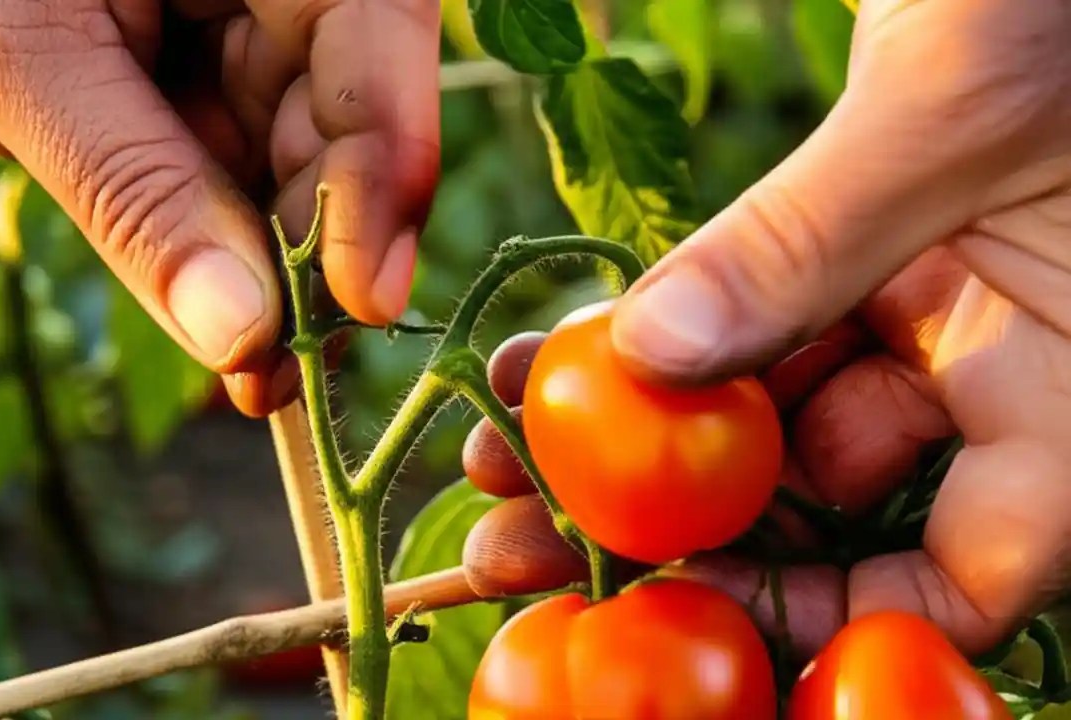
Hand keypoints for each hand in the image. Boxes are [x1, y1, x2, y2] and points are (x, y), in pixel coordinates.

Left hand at [0, 0, 439, 415]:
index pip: (379, 41)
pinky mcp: (229, 79)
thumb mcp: (14, 54)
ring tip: (236, 353)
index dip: (383, 179)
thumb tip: (242, 334)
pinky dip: (220, 235)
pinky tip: (206, 294)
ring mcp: (264, 32)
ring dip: (263, 258)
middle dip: (314, 251)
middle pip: (352, 122)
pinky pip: (248, 171)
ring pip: (299, 165)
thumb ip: (131, 188)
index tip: (361, 302)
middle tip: (271, 370)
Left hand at [464, 0, 1070, 658]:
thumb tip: (652, 357)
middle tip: (528, 545)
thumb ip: (807, 241)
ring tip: (503, 454)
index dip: (823, 609)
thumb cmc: (1059, 3)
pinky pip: (742, 320)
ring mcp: (923, 311)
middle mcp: (995, 369)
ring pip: (762, 414)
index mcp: (1066, 386)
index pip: (965, 576)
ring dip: (633, 435)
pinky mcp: (859, 254)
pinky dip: (654, 341)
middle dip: (671, 526)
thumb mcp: (951, 115)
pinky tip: (549, 357)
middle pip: (826, 501)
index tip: (673, 594)